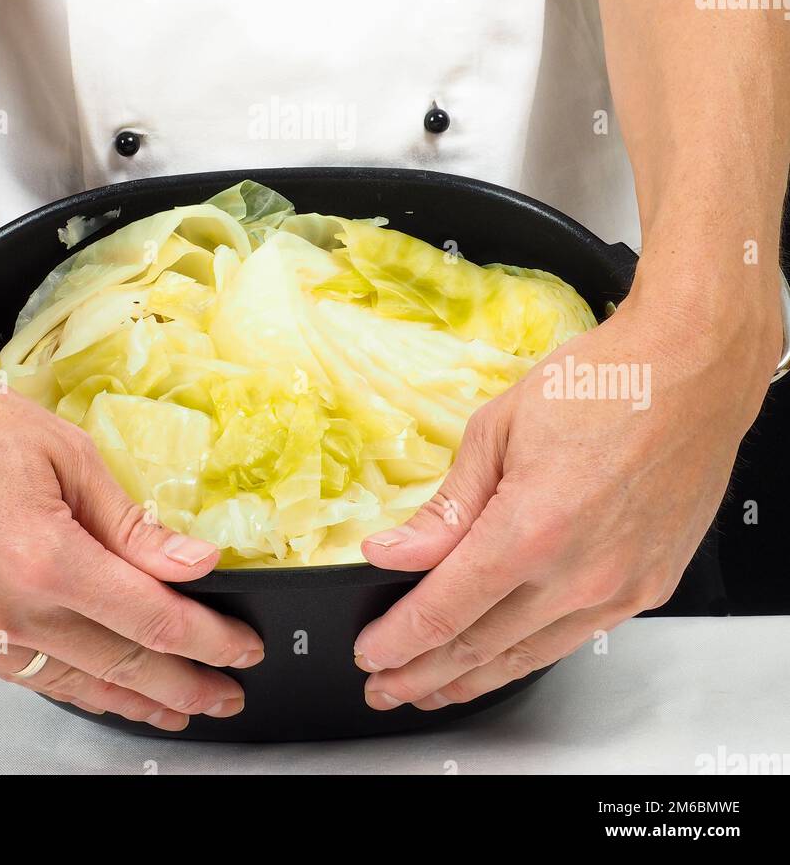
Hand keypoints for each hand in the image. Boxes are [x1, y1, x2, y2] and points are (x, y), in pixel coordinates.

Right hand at [0, 339, 261, 730]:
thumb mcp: (69, 457)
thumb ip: (133, 525)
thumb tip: (193, 563)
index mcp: (44, 559)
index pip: (153, 621)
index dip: (209, 642)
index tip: (242, 650)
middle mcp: (1, 611)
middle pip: (116, 667)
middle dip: (180, 687)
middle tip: (221, 696)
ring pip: (65, 684)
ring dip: (124, 699)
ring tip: (168, 707)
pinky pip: (14, 672)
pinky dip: (62, 678)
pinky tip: (91, 679)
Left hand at [354, 289, 781, 711]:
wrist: (690, 373)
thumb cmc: (602, 384)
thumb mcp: (498, 429)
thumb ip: (447, 505)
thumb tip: (394, 551)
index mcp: (531, 528)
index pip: (446, 609)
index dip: (400, 641)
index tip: (372, 653)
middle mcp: (578, 572)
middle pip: (482, 645)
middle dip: (424, 673)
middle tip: (386, 686)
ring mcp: (619, 588)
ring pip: (530, 655)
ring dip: (474, 678)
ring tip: (432, 687)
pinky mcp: (648, 588)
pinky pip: (578, 636)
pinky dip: (531, 653)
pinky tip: (504, 655)